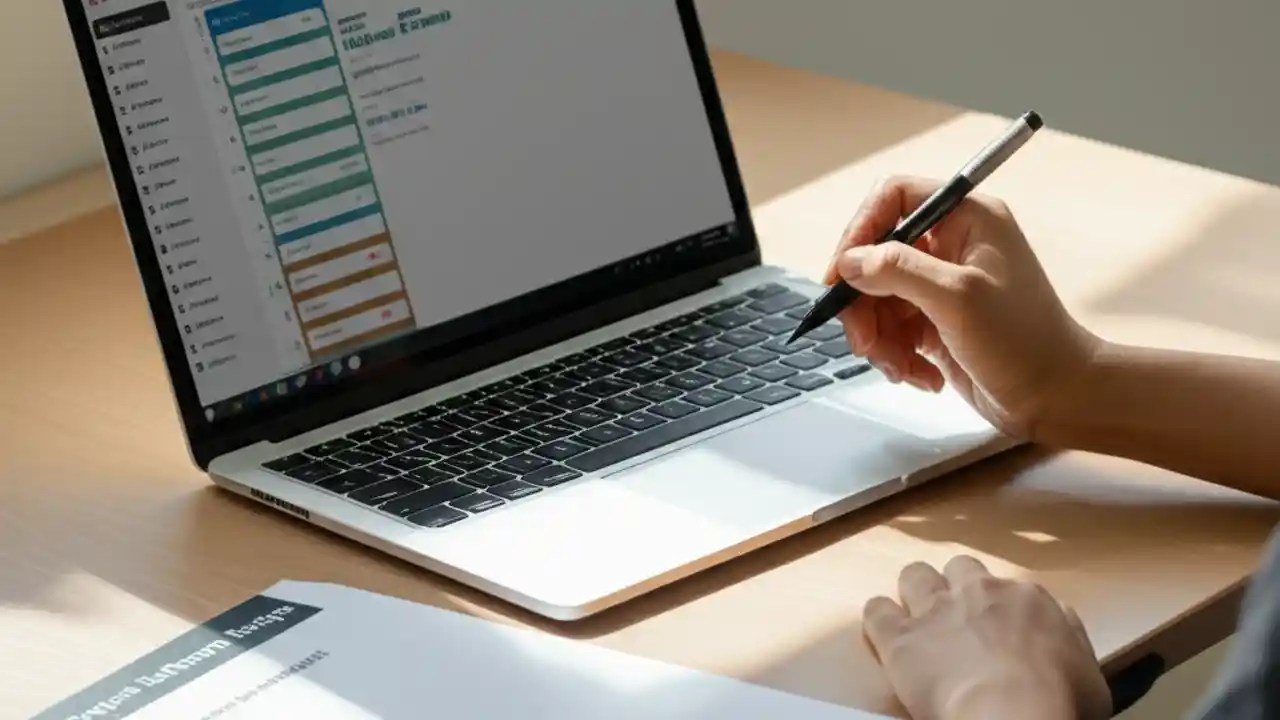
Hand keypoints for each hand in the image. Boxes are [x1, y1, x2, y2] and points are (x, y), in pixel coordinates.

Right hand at [824, 176, 1099, 439]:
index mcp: (968, 218)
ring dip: (877, 336)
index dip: (861, 231)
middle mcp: (952, 244)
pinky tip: (918, 373)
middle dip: (863, 303)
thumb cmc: (1025, 342)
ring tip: (898, 366)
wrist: (1057, 397)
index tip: (841, 274)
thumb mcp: (958, 298)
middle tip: (865, 341)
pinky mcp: (934, 320)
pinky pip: (890, 328)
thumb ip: (899, 270)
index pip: (894, 198)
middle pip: (876, 255)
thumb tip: (850, 262)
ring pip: (876, 297)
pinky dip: (894, 353)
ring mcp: (941, 284)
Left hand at [863, 557, 1110, 719]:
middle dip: (955, 586)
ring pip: (915, 575)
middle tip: (956, 617)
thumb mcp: (1088, 671)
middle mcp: (978, 592)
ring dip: (915, 592)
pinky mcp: (899, 636)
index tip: (999, 629)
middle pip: (958, 569)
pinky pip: (876, 611)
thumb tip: (1060, 616)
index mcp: (1026, 598)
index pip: (1008, 587)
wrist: (1011, 714)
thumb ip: (1069, 635)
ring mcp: (935, 610)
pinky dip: (879, 619)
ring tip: (916, 618)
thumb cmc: (1059, 700)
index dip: (1000, 608)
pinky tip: (883, 633)